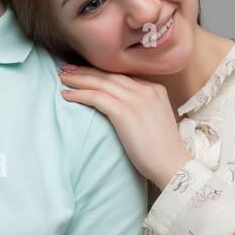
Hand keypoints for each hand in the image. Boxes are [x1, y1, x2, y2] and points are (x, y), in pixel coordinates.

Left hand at [58, 62, 192, 185]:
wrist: (171, 164)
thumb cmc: (161, 149)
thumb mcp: (154, 118)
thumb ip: (142, 106)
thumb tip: (120, 106)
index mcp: (155, 89)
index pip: (122, 76)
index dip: (101, 72)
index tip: (84, 71)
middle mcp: (146, 89)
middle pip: (109, 76)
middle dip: (86, 71)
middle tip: (67, 69)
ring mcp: (137, 99)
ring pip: (101, 83)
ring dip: (79, 80)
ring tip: (62, 79)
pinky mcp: (125, 112)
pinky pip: (96, 97)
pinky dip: (79, 94)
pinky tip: (67, 95)